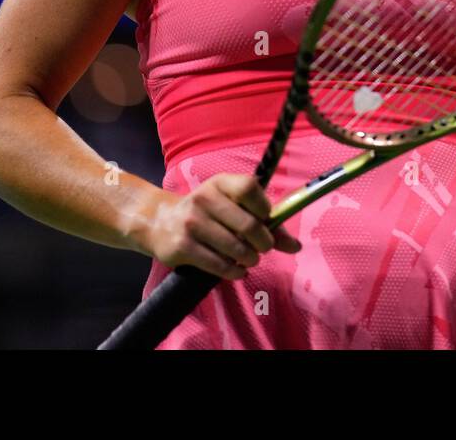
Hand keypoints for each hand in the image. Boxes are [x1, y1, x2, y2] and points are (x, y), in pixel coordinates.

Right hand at [145, 173, 301, 278]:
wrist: (160, 223)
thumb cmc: (207, 214)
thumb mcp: (231, 208)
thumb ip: (265, 223)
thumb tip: (296, 246)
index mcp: (219, 183)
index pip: (249, 188)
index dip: (264, 207)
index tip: (266, 220)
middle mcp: (204, 198)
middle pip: (248, 224)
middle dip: (263, 242)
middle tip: (263, 248)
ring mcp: (191, 222)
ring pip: (235, 248)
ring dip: (250, 258)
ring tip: (250, 259)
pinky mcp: (182, 247)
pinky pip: (218, 264)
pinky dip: (235, 271)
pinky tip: (238, 271)